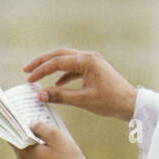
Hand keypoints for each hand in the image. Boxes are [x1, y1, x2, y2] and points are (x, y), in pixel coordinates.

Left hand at [14, 121, 85, 158]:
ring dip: (36, 152)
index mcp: (26, 155)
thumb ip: (41, 128)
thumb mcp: (56, 136)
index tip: (18, 124)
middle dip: (28, 141)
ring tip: (48, 144)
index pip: (14, 140)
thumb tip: (31, 125)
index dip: (17, 131)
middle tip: (36, 131)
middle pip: (22, 150)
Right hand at [23, 48, 137, 120]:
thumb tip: (40, 94)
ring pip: (67, 61)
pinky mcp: (95, 69)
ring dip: (52, 68)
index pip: (57, 61)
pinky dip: (64, 75)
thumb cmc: (110, 101)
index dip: (41, 70)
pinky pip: (75, 68)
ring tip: (38, 77)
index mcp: (87, 61)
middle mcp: (89, 57)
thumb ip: (60, 96)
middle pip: (60, 55)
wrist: (132, 104)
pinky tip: (56, 85)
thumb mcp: (83, 100)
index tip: (29, 79)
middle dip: (42, 62)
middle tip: (27, 70)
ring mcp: (93, 62)